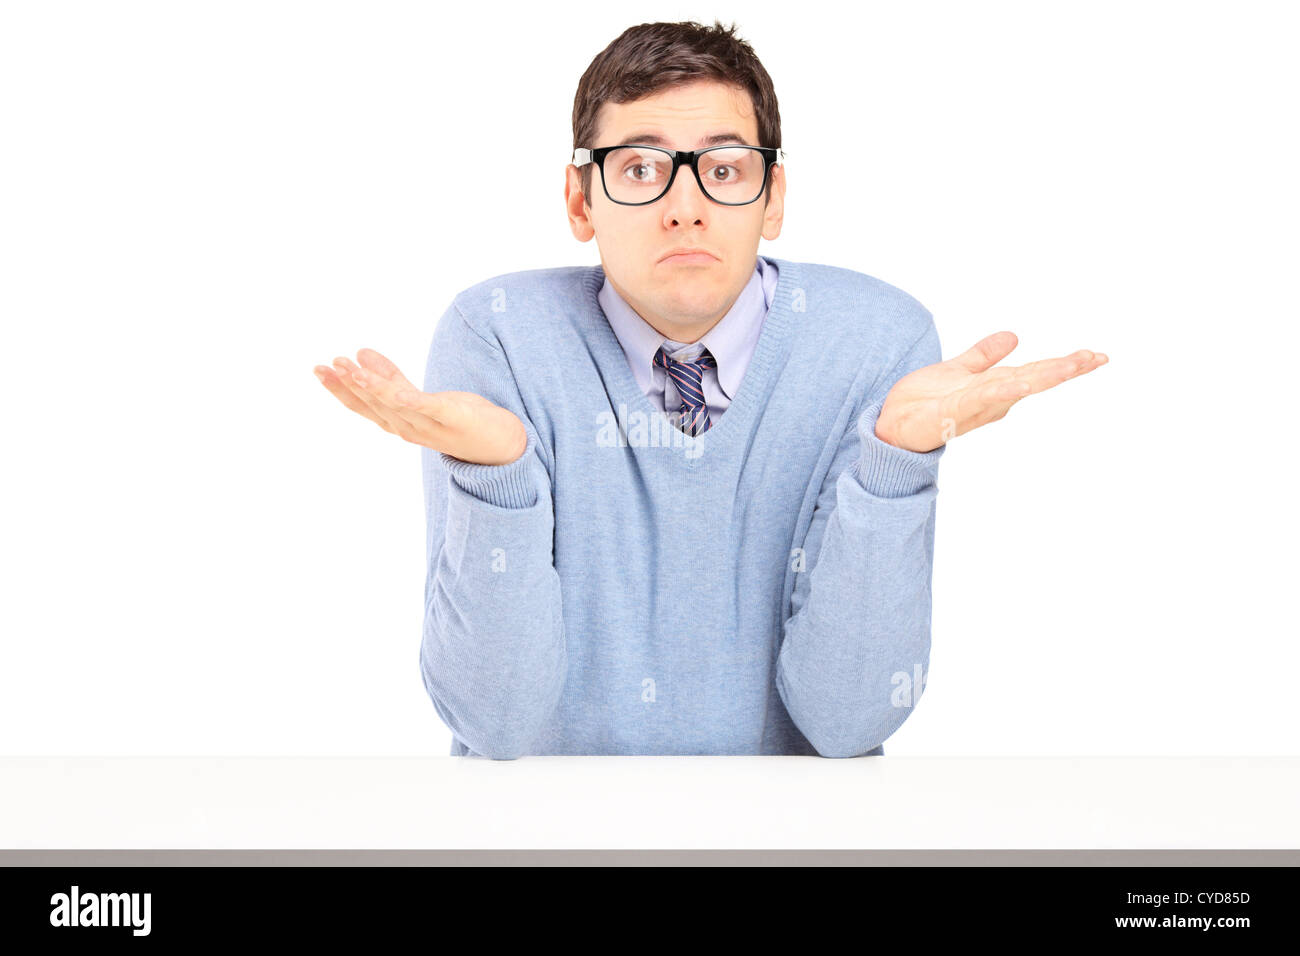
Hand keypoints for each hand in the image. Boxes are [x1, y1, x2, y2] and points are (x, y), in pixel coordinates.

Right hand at [313, 348, 527, 465]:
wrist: (500, 444)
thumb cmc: (458, 418)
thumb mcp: (420, 397)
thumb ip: (391, 378)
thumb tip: (361, 353)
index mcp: (399, 423)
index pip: (363, 406)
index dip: (340, 389)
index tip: (320, 369)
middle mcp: (409, 428)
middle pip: (374, 405)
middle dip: (349, 385)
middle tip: (328, 364)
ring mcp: (431, 426)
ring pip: (395, 405)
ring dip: (372, 386)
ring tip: (352, 367)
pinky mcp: (454, 419)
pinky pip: (428, 409)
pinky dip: (410, 401)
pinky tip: (395, 392)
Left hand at [874, 332, 1108, 452]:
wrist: (891, 425)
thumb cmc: (923, 403)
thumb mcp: (958, 369)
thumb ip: (984, 355)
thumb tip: (1014, 336)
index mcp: (994, 386)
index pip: (1036, 371)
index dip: (1065, 364)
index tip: (1096, 355)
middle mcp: (990, 399)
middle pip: (1034, 379)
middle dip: (1066, 369)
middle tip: (1098, 358)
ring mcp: (973, 406)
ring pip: (1014, 388)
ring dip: (1043, 377)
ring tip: (1073, 366)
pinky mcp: (950, 412)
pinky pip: (979, 399)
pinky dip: (1000, 391)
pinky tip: (1020, 384)